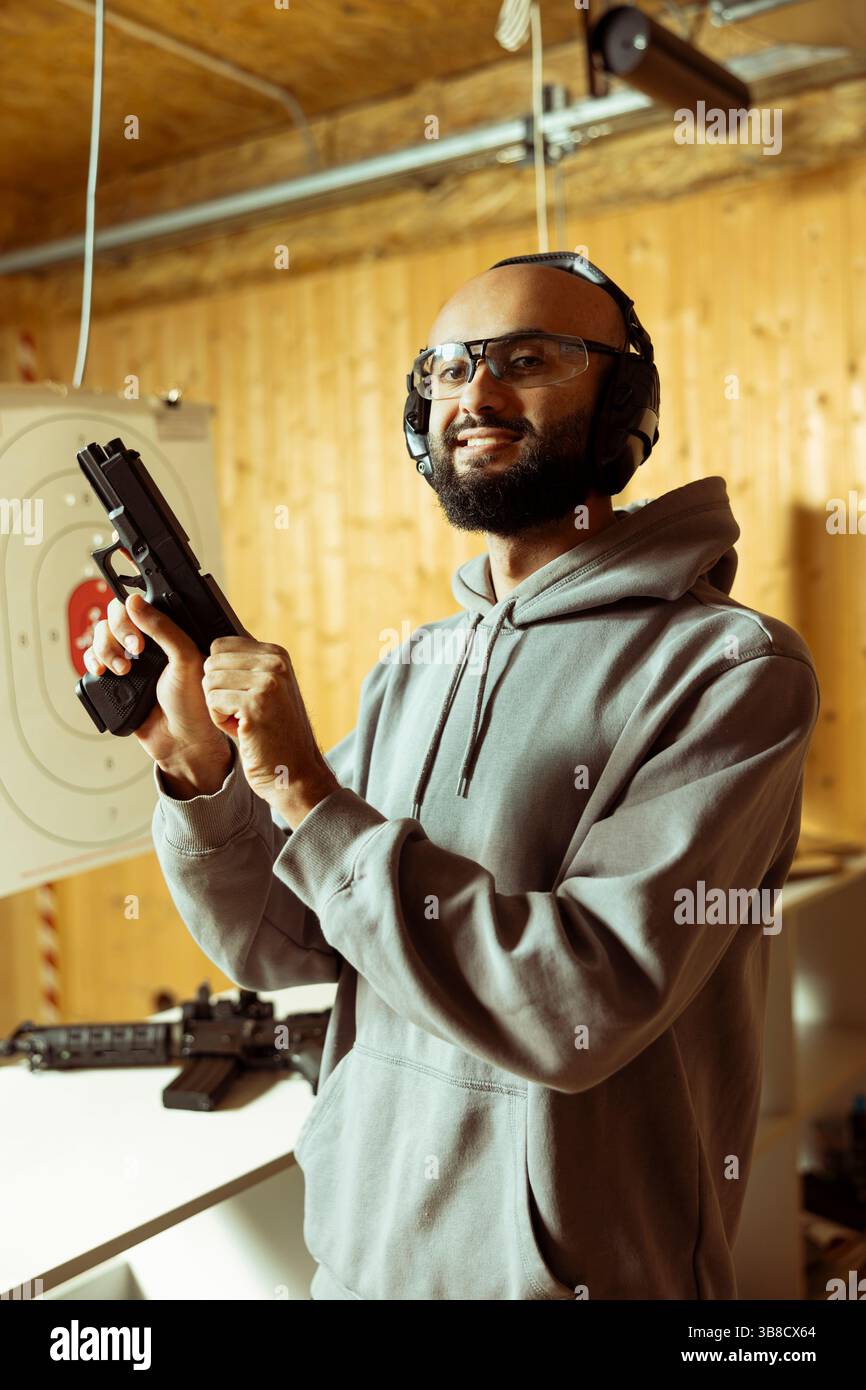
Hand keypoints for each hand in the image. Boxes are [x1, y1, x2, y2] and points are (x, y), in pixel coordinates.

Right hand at [82, 587, 231, 779]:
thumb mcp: (187, 660)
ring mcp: (130, 659)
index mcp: (169, 633)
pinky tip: (102, 671)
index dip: (134, 613)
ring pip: (101, 635)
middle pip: (115, 616)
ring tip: (123, 669)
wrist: (182, 742)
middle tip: (136, 650)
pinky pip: (93, 658)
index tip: (141, 633)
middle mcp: (148, 642)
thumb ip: (163, 629)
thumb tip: (135, 602)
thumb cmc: (195, 704)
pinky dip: (91, 660)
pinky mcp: (115, 678)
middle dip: (119, 631)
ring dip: (105, 648)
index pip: (141, 605)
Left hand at [201, 636, 338, 820]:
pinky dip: (221, 722)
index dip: (221, 675)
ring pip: (209, 682)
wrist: (295, 772)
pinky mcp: (255, 703)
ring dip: (219, 709)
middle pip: (211, 663)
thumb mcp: (268, 689)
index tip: (244, 697)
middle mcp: (274, 662)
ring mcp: (267, 682)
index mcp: (276, 654)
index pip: (219, 646)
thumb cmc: (273, 734)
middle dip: (218, 692)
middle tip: (245, 713)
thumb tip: (212, 646)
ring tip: (246, 722)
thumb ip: (247, 665)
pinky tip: (244, 731)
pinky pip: (212, 701)